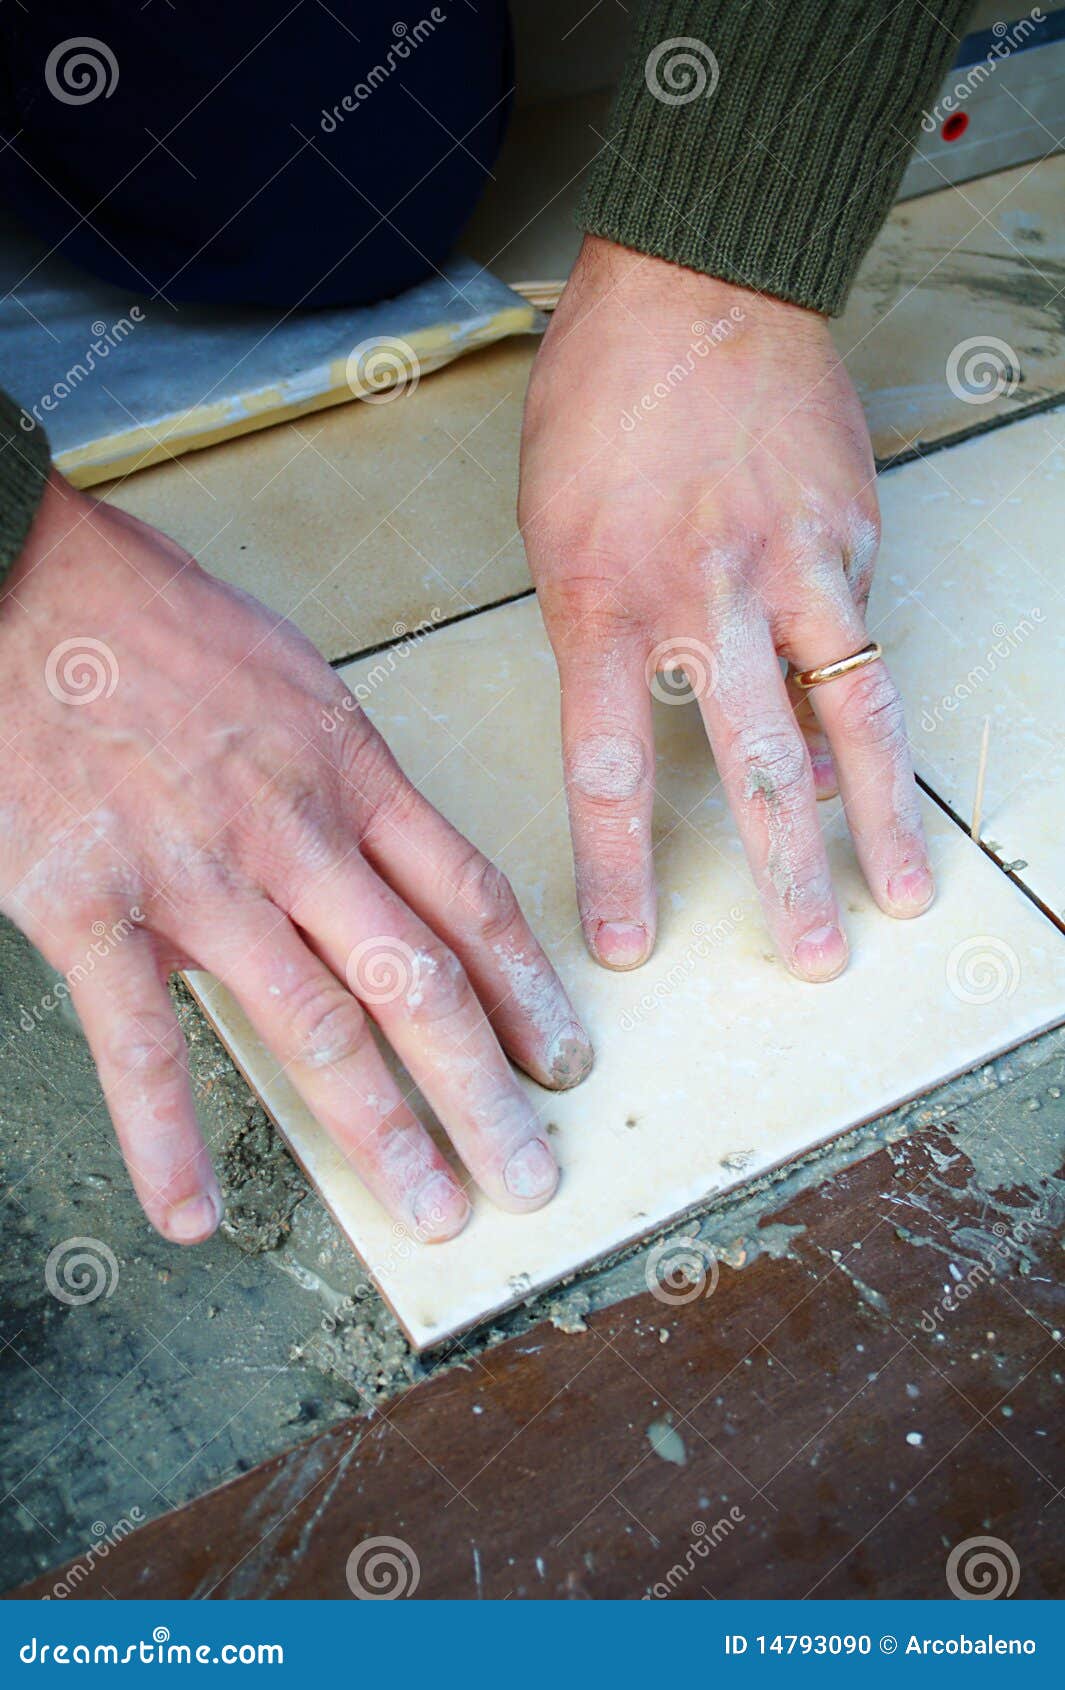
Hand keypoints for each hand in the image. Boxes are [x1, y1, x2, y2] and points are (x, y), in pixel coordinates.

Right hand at [1, 475, 590, 1243]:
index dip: (524, 990)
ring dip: (381, 1130)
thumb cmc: (152, 617)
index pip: (469, 899)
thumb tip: (367, 867)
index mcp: (349, 770)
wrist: (22, 582)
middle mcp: (294, 833)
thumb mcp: (289, 679)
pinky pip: (140, 1041)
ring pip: (315, 1024)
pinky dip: (165, 1137)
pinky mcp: (91, 904)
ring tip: (429, 1204)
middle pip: (418, 982)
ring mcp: (196, 876)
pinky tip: (192, 1210)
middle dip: (483, 1091)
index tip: (561, 1053)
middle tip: (527, 1172)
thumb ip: (336, 782)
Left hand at [519, 236, 932, 981]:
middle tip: (812, 961)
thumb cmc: (603, 400)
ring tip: (900, 893)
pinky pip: (862, 636)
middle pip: (754, 768)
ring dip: (881, 819)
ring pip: (849, 718)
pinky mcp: (850, 537)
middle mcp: (701, 600)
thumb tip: (676, 722)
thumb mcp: (555, 524)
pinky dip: (866, 698)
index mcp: (600, 603)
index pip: (610, 770)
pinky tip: (870, 750)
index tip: (632, 947)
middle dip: (786, 878)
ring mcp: (789, 569)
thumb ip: (603, 635)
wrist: (697, 280)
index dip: (621, 871)